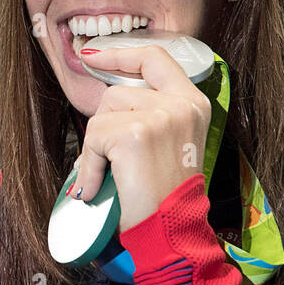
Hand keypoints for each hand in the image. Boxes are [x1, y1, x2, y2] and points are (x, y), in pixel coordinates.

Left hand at [68, 34, 211, 232]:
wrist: (171, 231)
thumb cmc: (166, 196)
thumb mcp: (171, 143)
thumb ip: (150, 114)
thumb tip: (106, 102)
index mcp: (194, 102)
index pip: (155, 57)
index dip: (121, 53)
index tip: (95, 56)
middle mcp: (181, 104)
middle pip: (118, 92)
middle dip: (103, 124)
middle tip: (110, 159)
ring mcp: (160, 116)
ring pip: (102, 115)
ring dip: (96, 148)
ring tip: (111, 176)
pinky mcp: (134, 134)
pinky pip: (93, 139)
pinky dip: (90, 166)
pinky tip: (100, 187)